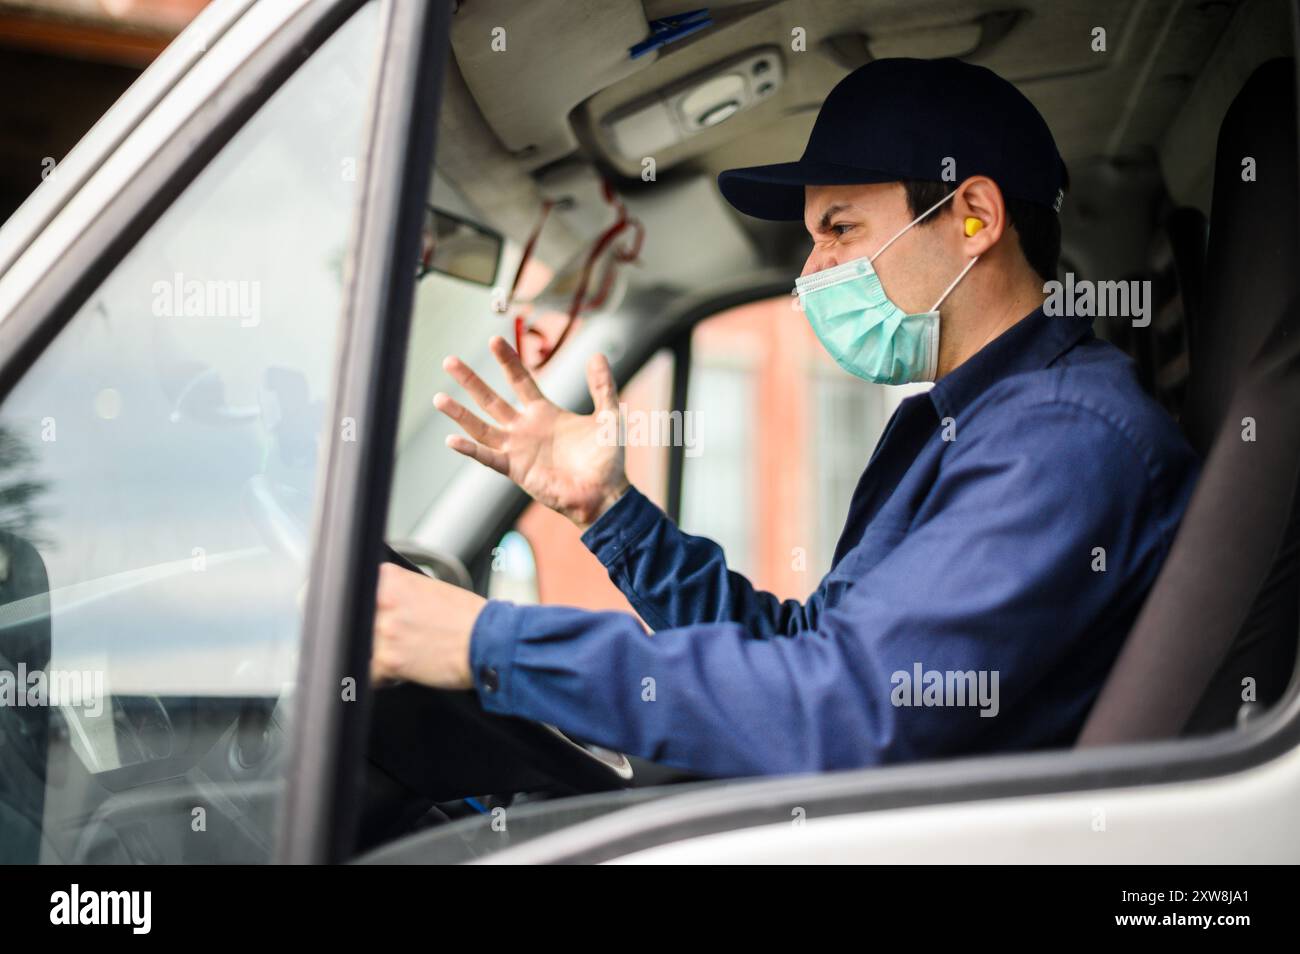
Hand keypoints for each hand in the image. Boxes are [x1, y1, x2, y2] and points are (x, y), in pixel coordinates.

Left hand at [371, 563, 483, 689]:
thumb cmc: (468, 617)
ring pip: (363, 648)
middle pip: (360, 622)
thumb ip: (399, 593)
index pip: (359, 596)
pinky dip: (383, 676)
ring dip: (379, 654)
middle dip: (374, 633)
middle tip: (399, 638)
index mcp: (391, 579)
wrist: (489, 642)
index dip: (369, 611)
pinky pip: (369, 673)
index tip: (374, 618)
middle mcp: (384, 601)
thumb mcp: (430, 588)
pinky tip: (402, 670)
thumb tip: (381, 605)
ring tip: (405, 653)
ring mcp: (385, 631)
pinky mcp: (388, 660)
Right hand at [435, 336, 628, 528]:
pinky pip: (489, 457)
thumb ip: (602, 386)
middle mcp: (526, 428)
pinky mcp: (516, 470)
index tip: (494, 340)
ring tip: (439, 398)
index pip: (520, 380)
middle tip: (449, 361)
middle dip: (470, 380)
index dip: (508, 361)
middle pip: (491, 399)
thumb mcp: (607, 416)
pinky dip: (471, 450)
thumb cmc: (606, 459)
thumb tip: (597, 355)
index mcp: (544, 413)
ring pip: (482, 427)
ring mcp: (518, 449)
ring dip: (460, 414)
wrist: (605, 493)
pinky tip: (452, 440)